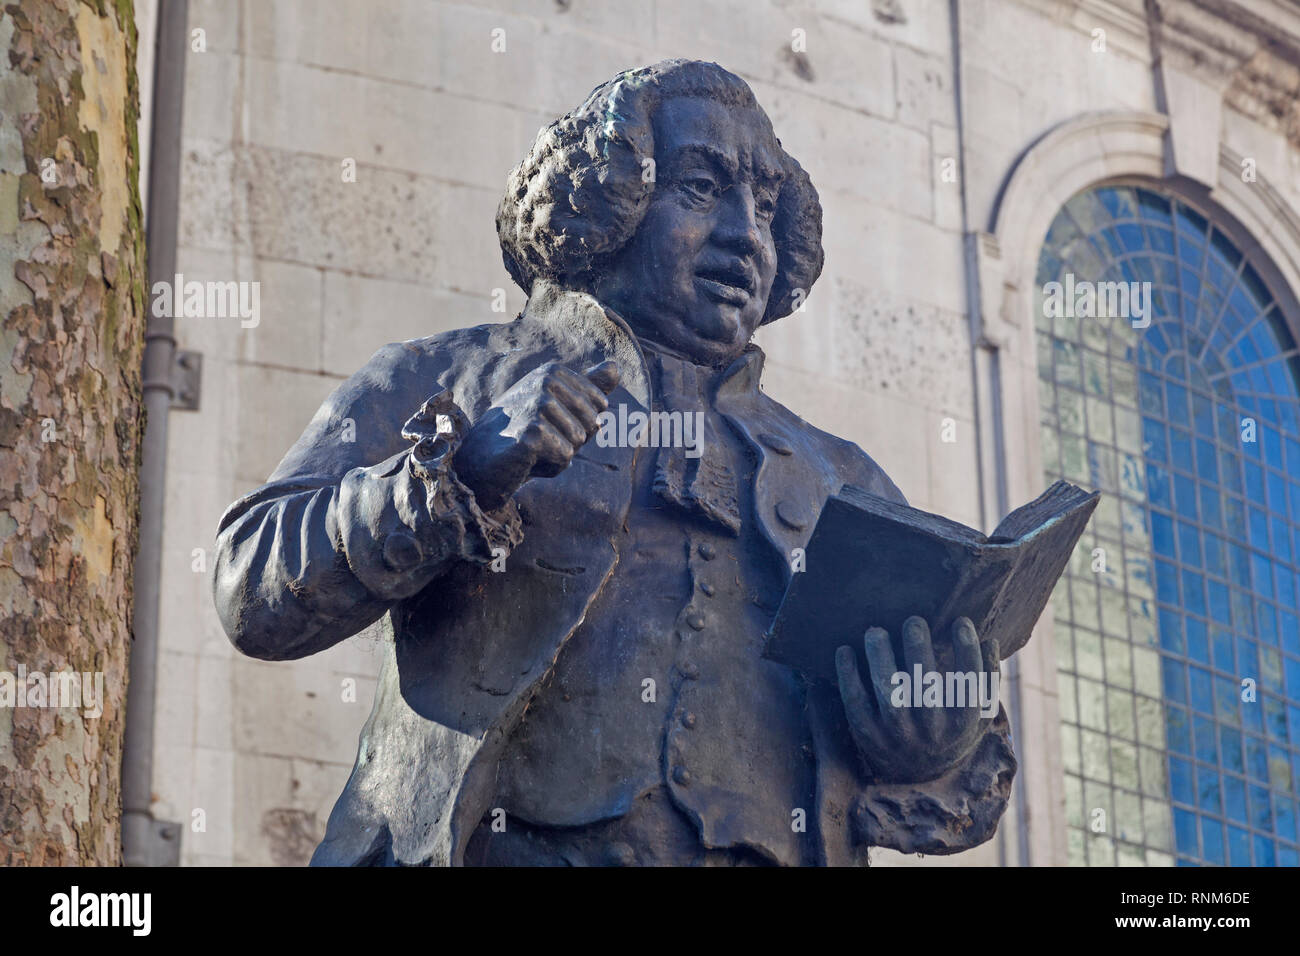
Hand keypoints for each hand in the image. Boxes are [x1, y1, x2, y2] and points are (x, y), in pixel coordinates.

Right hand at [454, 360, 619, 509]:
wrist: (481, 460)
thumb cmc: (522, 432)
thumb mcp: (557, 407)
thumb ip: (588, 387)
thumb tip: (616, 367)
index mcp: (552, 372)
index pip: (599, 406)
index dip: (581, 424)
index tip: (550, 424)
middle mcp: (544, 382)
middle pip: (593, 422)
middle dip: (573, 440)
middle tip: (540, 440)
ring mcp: (537, 405)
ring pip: (579, 442)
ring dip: (560, 454)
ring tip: (532, 449)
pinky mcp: (532, 433)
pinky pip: (566, 457)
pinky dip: (551, 467)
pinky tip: (527, 460)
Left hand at [835, 615, 998, 783]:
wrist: (918, 777)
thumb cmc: (951, 731)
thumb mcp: (978, 715)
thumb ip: (986, 680)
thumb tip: (991, 640)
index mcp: (962, 725)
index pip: (969, 685)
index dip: (968, 652)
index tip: (962, 621)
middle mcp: (931, 732)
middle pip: (925, 688)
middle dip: (919, 650)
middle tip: (914, 620)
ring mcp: (899, 736)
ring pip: (890, 695)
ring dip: (881, 660)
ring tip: (876, 631)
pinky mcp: (869, 737)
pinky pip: (856, 705)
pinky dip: (848, 676)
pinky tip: (845, 649)